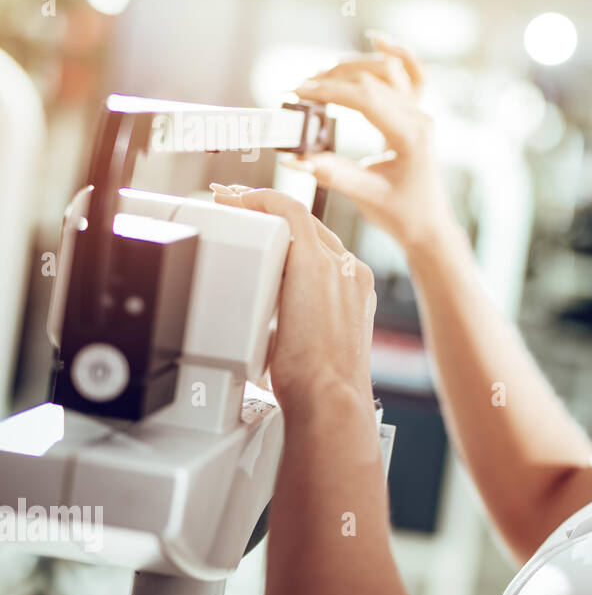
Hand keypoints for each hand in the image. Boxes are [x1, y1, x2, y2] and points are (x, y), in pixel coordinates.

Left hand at [210, 184, 375, 414]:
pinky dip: (263, 199)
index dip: (288, 236)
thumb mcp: (314, 348)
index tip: (265, 232)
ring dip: (263, 206)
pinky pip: (289, 211)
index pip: (322, 251)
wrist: (331, 396)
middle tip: (237, 207)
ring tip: (231, 201)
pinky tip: (239, 198)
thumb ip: (301, 327)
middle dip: (273, 214)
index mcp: (355, 292)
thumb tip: (272, 332)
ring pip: (300, 219)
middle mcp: (352, 272)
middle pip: (311, 230)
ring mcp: (337, 265)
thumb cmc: (319, 387)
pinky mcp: (313, 262)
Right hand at [283, 31, 453, 246]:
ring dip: (352, 68)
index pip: (366, 99)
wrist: (429, 226)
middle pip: (373, 80)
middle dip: (333, 78)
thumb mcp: (365, 196)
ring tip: (320, 78)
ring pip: (387, 72)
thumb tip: (294, 159)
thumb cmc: (403, 214)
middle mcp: (419, 119)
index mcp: (411, 136)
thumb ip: (331, 174)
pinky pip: (414, 76)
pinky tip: (378, 40)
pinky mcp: (416, 116)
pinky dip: (399, 55)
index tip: (299, 92)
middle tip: (301, 90)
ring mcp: (421, 114)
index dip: (329, 91)